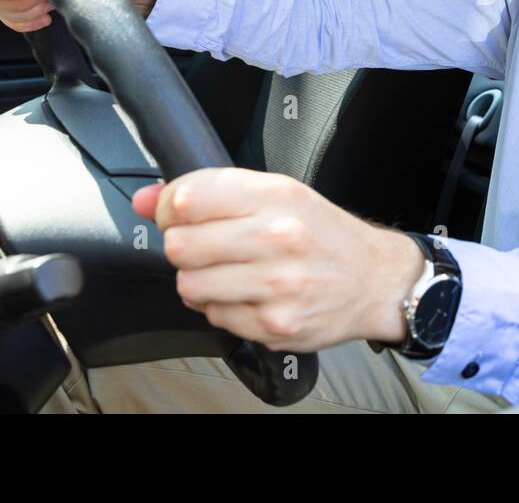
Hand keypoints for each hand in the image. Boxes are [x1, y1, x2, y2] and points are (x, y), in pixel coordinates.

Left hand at [133, 168, 425, 352]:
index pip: (187, 198)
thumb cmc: (323, 234)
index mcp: (276, 195)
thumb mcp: (276, 194)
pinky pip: (214, 316)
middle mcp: (277, 237)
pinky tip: (249, 295)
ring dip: (201, 280)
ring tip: (231, 272)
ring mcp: (276, 285)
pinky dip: (223, 307)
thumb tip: (145, 200)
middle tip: (208, 246)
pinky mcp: (274, 325)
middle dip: (184, 246)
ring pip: (190, 285)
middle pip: (180, 245)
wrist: (374, 279)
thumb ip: (210, 192)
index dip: (170, 208)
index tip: (178, 214)